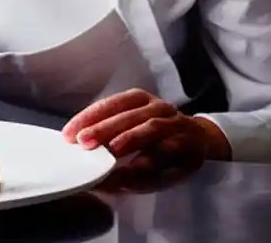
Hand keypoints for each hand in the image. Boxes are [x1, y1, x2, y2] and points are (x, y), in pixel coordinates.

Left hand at [62, 89, 230, 190]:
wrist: (202, 142)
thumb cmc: (157, 140)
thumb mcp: (132, 132)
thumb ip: (108, 140)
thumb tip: (78, 153)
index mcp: (138, 100)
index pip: (110, 104)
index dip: (88, 117)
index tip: (69, 134)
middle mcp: (158, 107)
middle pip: (128, 115)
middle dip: (104, 129)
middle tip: (84, 142)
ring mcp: (176, 124)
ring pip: (151, 128)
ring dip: (129, 139)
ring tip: (111, 152)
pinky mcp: (191, 144)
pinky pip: (171, 150)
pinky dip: (153, 159)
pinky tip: (138, 168)